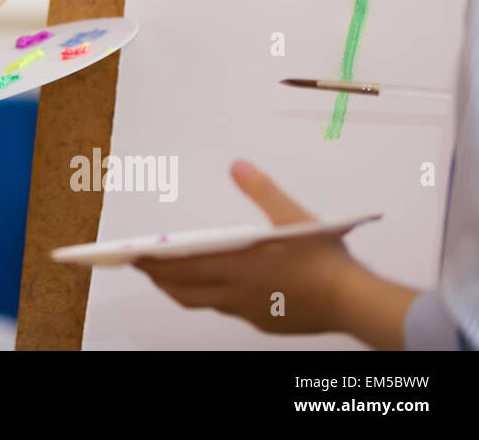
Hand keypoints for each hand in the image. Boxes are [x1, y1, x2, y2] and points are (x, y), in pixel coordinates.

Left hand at [132, 161, 357, 335]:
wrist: (356, 303)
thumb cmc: (324, 259)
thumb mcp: (293, 217)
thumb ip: (263, 191)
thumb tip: (237, 165)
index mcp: (237, 268)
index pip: (179, 270)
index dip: (151, 264)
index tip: (131, 257)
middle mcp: (236, 294)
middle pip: (183, 291)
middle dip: (159, 278)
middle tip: (143, 265)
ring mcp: (250, 312)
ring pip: (203, 303)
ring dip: (183, 289)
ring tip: (171, 276)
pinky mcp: (266, 323)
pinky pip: (230, 310)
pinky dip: (215, 298)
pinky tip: (223, 287)